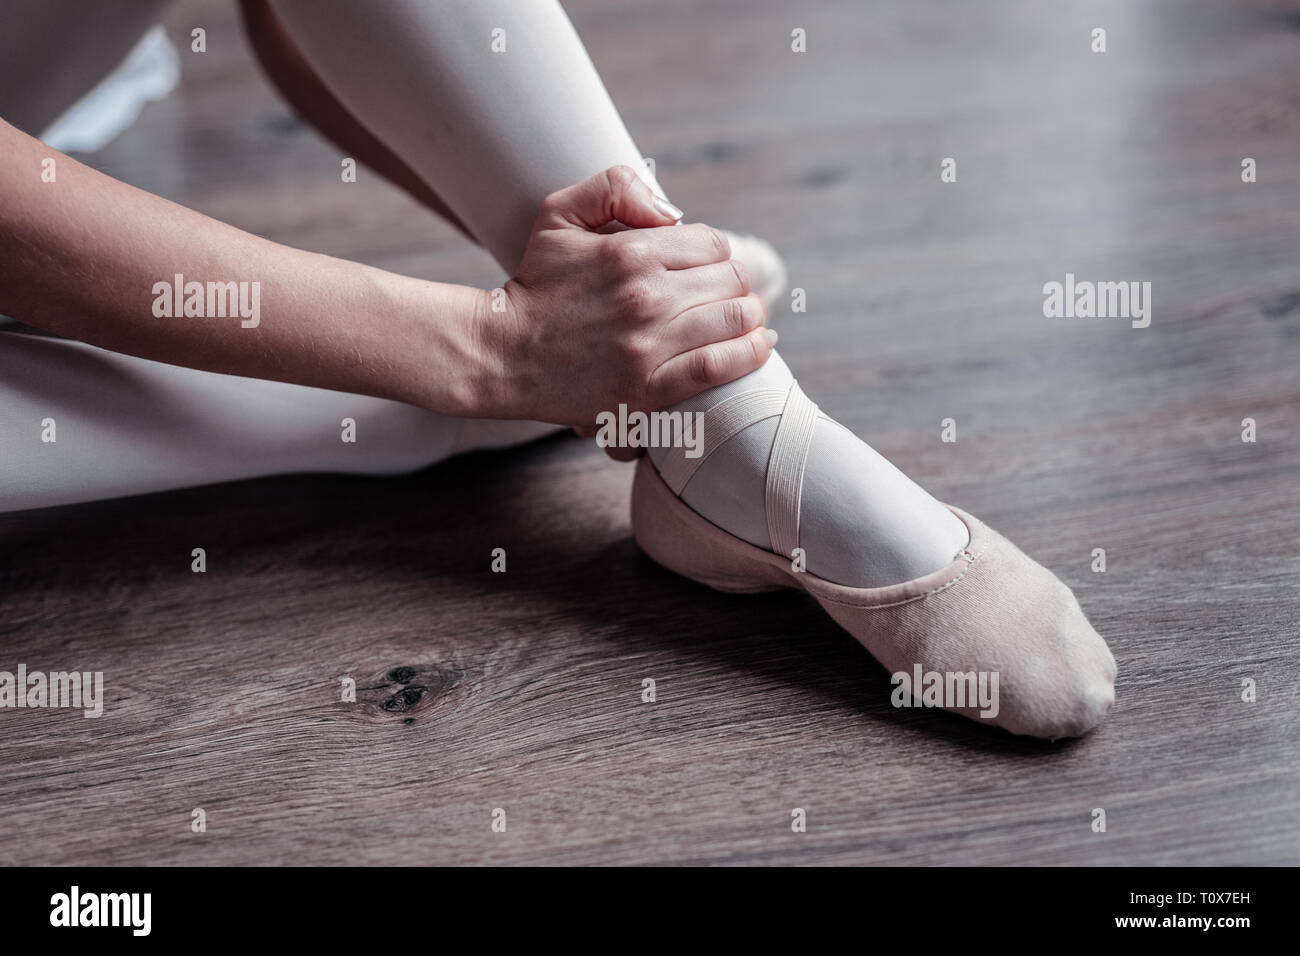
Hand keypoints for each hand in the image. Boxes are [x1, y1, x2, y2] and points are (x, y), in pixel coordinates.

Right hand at [477, 166, 773, 436]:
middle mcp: (645, 297)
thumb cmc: (533, 285)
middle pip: (730, 281)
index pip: (712, 244)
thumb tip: (673, 210)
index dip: (715, 253)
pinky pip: (719, 367)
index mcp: (630, 252)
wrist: (501, 356)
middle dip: (734, 284)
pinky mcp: (648, 389)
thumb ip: (614, 187)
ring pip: (733, 321)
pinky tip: (760, 345)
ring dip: (749, 317)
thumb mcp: (557, 215)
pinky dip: (750, 354)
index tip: (704, 267)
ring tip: (745, 319)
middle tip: (726, 295)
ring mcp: (649, 347)